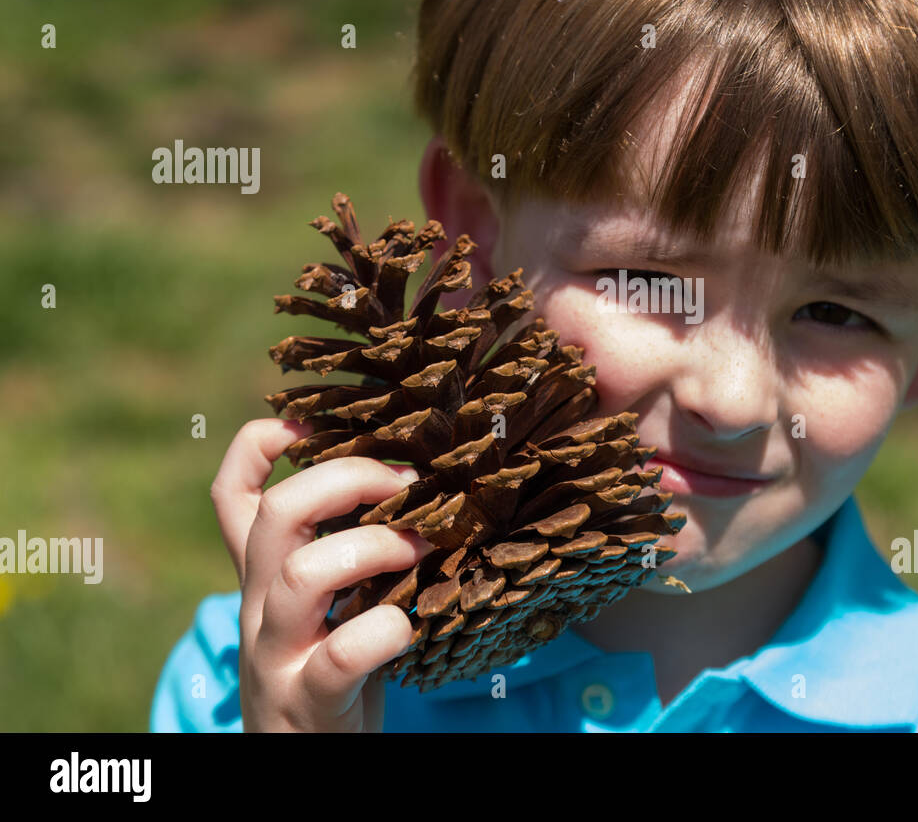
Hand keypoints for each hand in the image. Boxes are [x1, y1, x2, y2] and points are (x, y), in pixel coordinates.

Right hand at [210, 418, 433, 731]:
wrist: (300, 763)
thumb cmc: (332, 671)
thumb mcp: (328, 602)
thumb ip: (349, 549)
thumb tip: (415, 481)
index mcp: (264, 575)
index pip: (231, 495)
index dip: (260, 445)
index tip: (312, 424)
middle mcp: (260, 606)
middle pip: (276, 516)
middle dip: (346, 481)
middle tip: (406, 484)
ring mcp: (279, 653)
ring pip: (301, 576)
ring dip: (373, 548)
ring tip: (417, 550)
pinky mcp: (309, 700)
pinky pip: (341, 657)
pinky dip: (383, 632)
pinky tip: (408, 626)